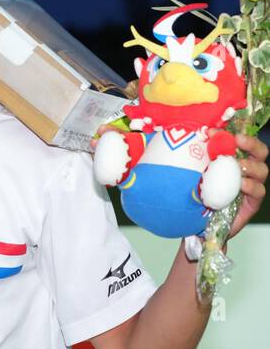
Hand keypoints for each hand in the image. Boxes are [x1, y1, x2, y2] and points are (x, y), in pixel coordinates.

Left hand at [90, 125, 268, 240]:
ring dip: (252, 163)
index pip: (231, 132)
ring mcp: (244, 183)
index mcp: (216, 151)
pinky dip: (250, 186)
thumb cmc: (172, 191)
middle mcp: (234, 164)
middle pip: (254, 147)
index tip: (219, 123)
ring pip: (260, 167)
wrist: (183, 225)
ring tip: (237, 162)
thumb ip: (128, 149)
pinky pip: (257, 192)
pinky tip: (239, 185)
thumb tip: (96, 134)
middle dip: (249, 141)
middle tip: (233, 139)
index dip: (232, 125)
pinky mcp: (247, 203)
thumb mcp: (150, 167)